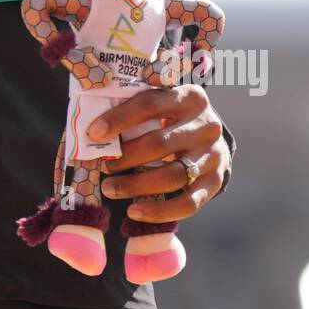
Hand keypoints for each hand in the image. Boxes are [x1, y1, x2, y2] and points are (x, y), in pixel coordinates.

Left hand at [90, 84, 230, 222]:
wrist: (210, 135)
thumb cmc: (174, 117)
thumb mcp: (163, 103)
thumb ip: (136, 110)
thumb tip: (93, 131)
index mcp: (189, 97)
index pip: (149, 104)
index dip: (119, 118)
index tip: (94, 133)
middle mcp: (206, 125)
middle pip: (159, 143)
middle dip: (125, 157)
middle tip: (103, 166)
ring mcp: (213, 155)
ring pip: (172, 175)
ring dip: (136, 186)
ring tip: (110, 189)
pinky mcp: (215, 182)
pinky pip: (188, 203)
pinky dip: (159, 211)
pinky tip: (134, 211)